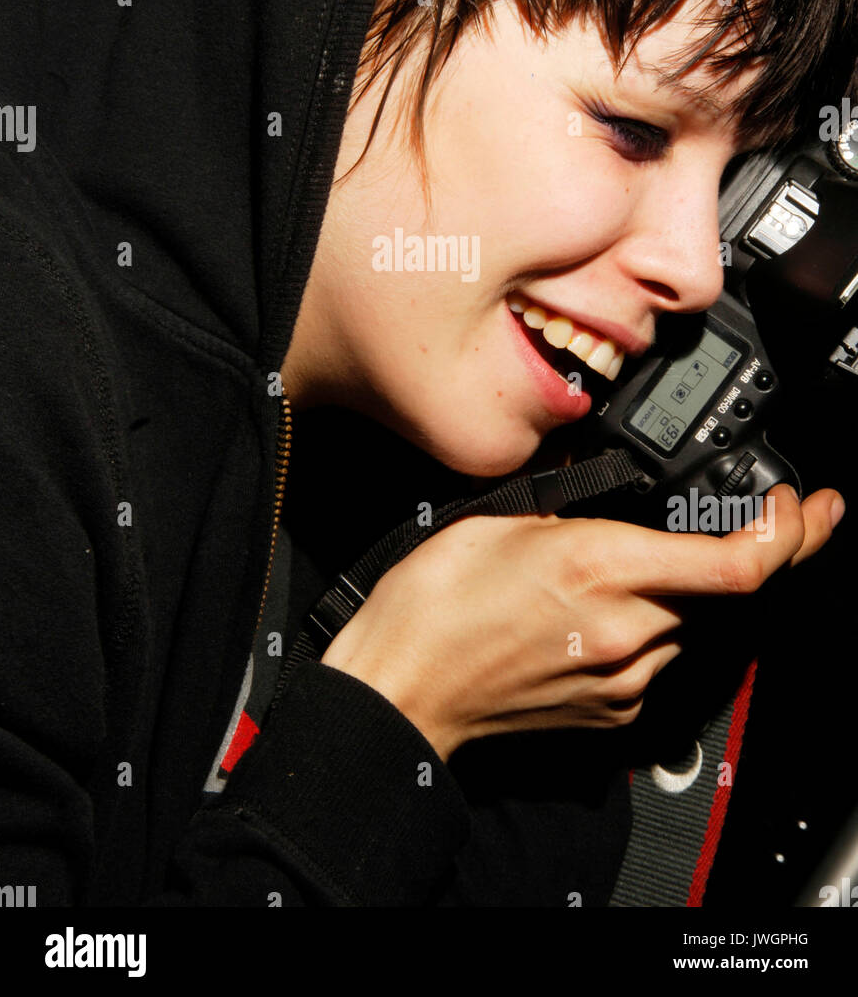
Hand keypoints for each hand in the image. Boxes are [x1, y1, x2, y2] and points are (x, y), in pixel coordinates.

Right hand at [320, 483, 843, 760]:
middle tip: (785, 514)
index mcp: (602, 569)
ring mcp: (623, 678)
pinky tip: (637, 601)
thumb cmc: (434, 603)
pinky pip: (663, 658)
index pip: (739, 563)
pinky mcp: (611, 710)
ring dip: (708, 587)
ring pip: (698, 623)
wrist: (401, 687)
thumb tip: (614, 493)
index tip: (803, 504)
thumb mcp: (506, 518)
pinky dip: (667, 623)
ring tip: (686, 549)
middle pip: (732, 592)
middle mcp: (627, 631)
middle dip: (767, 549)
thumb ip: (579, 507)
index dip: (790, 533)